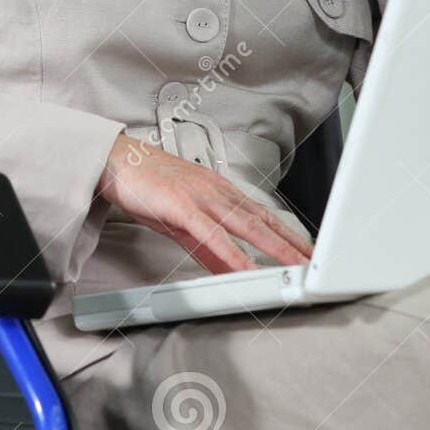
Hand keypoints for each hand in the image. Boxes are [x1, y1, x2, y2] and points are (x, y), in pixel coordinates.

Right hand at [96, 132, 312, 275]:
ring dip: (274, 248)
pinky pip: (213, 235)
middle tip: (314, 262)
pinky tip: (246, 268)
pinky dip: (233, 253)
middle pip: (262, 221)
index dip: (287, 234)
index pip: (261, 215)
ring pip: (246, 226)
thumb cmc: (145, 184)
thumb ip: (206, 247)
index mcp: (219, 191)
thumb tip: (225, 267)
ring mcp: (201, 197)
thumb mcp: (180, 221)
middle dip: (291, 243)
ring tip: (293, 266)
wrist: (115, 161)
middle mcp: (216, 191)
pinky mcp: (182, 206)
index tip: (306, 250)